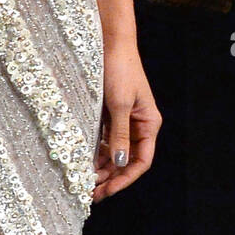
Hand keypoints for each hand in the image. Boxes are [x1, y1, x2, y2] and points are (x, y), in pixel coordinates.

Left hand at [93, 39, 161, 200]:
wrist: (110, 42)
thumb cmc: (119, 69)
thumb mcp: (119, 104)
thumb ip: (119, 134)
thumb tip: (119, 162)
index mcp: (148, 123)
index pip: (141, 160)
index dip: (126, 178)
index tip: (108, 190)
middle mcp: (138, 124)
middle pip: (127, 159)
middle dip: (112, 177)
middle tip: (92, 192)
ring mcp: (124, 118)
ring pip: (114, 150)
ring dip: (103, 166)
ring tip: (87, 181)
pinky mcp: (109, 112)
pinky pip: (104, 137)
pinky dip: (96, 150)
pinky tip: (85, 161)